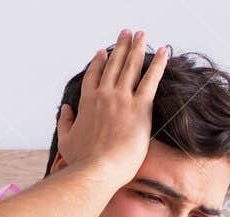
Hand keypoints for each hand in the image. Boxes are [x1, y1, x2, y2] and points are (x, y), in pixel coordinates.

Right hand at [55, 30, 169, 185]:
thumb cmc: (81, 162)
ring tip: (142, 35)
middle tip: (127, 33)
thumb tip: (65, 109)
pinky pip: (151, 80)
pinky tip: (165, 52)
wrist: (96, 171)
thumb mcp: (65, 141)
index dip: (99, 62)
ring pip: (131, 66)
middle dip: (121, 46)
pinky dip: (159, 64)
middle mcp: (104, 95)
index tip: (103, 52)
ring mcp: (122, 99)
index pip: (93, 75)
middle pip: (114, 64)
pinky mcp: (140, 108)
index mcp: (86, 102)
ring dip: (138, 48)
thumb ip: (64, 122)